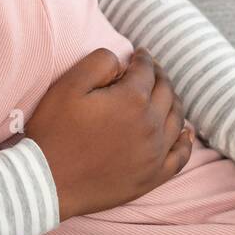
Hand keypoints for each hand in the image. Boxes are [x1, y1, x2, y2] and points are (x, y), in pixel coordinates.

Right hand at [26, 47, 191, 219]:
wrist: (48, 181)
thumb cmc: (54, 131)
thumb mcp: (68, 85)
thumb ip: (99, 62)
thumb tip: (121, 62)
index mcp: (132, 99)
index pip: (146, 70)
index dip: (143, 58)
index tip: (139, 53)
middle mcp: (151, 124)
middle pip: (166, 92)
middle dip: (160, 76)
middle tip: (152, 69)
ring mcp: (155, 153)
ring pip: (176, 119)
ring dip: (173, 102)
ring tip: (165, 95)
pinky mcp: (153, 177)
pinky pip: (180, 156)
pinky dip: (185, 141)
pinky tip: (185, 133)